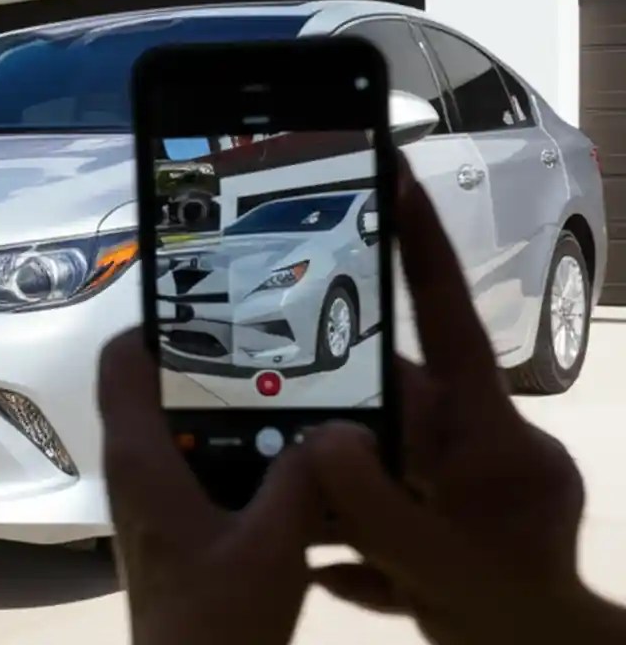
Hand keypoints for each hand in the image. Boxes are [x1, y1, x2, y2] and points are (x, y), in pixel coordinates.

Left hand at [97, 329, 322, 644]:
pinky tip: (300, 460)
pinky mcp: (177, 524)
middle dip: (216, 364)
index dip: (156, 321)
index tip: (214, 302)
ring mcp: (154, 499)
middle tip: (280, 343)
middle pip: (160, 388)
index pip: (122, 362)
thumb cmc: (216, 620)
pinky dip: (243, 453)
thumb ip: (306, 481)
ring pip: (187, 429)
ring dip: (237, 412)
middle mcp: (137, 469)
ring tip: (302, 394)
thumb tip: (344, 429)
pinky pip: (205, 466)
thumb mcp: (272, 547)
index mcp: (142, 459)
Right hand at [302, 153, 616, 643]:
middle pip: (389, 396)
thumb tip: (320, 438)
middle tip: (266, 406)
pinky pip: (383, 496)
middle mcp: (473, 437)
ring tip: (286, 509)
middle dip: (331, 408)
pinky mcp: (444, 508)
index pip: (450, 321)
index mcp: (487, 430)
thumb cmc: (511, 615)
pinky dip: (353, 529)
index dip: (421, 247)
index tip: (395, 177)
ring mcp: (459, 474)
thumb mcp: (437, 568)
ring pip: (377, 451)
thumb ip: (371, 506)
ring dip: (334, 484)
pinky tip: (330, 567)